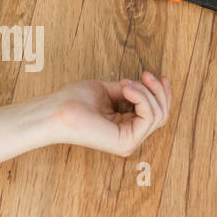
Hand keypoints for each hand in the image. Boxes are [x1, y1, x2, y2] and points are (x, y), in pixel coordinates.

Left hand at [49, 71, 171, 156]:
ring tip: (126, 83)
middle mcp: (130, 136)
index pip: (155, 113)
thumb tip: (144, 84)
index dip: (161, 94)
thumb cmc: (73, 101)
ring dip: (145, 92)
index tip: (157, 76)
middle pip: (161, 114)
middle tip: (146, 75)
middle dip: (158, 91)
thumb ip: (127, 91)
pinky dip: (141, 98)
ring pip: (157, 114)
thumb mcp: (106, 91)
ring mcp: (129, 141)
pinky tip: (126, 88)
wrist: (56, 110)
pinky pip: (148, 117)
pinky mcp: (126, 142)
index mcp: (125, 126)